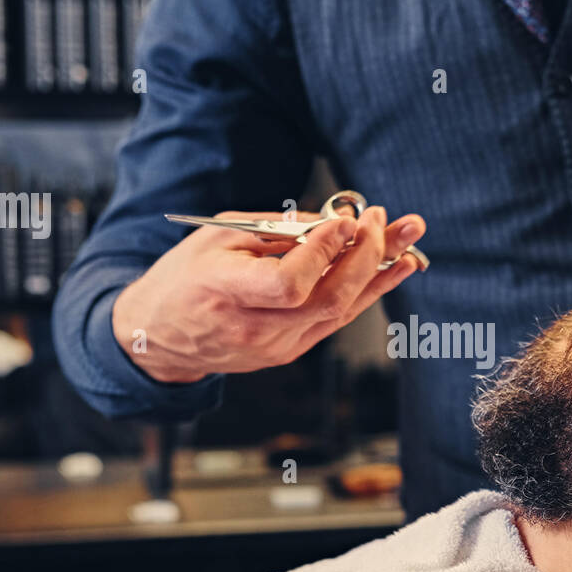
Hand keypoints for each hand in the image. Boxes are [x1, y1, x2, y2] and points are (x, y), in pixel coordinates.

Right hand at [112, 204, 424, 381]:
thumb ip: (275, 229)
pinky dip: (368, 292)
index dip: (323, 253)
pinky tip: (394, 267)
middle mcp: (254, 327)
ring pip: (341, 311)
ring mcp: (275, 346)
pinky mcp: (290, 352)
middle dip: (366, 255)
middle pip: (326, 298)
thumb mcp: (217, 236)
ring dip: (381, 272)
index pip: (288, 283)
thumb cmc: (186, 278)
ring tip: (410, 239)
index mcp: (225, 292)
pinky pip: (336, 319)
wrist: (161, 337)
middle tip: (385, 220)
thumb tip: (332, 220)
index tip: (344, 221)